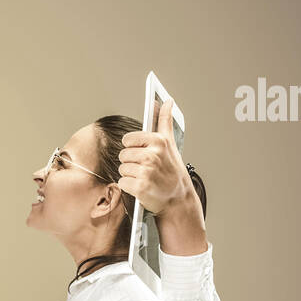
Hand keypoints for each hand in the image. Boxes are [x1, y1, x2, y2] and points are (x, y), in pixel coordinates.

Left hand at [117, 97, 194, 215]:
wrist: (178, 198)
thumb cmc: (172, 171)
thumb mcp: (170, 143)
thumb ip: (165, 121)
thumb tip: (167, 101)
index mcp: (158, 142)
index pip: (128, 139)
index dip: (133, 148)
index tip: (143, 153)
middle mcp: (152, 155)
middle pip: (123, 155)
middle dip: (131, 163)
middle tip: (146, 169)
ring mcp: (146, 171)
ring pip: (122, 169)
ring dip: (130, 175)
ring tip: (145, 178)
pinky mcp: (140, 187)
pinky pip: (122, 182)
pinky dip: (129, 187)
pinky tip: (141, 187)